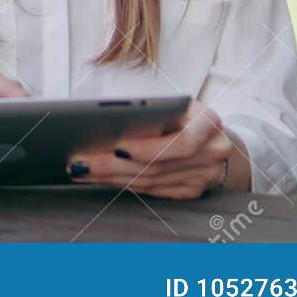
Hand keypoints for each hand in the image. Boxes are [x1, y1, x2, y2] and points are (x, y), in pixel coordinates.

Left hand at [66, 99, 238, 199]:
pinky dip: (123, 184)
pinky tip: (99, 178)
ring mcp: (204, 177)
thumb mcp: (175, 104)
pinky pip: (151, 190)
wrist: (216, 136)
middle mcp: (211, 153)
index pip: (181, 143)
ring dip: (111, 177)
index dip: (149, 149)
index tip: (116, 148)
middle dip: (113, 166)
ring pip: (150, 182)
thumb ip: (154, 114)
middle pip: (157, 166)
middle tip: (80, 162)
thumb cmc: (185, 114)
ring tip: (81, 169)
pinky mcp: (191, 191)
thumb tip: (108, 124)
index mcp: (208, 124)